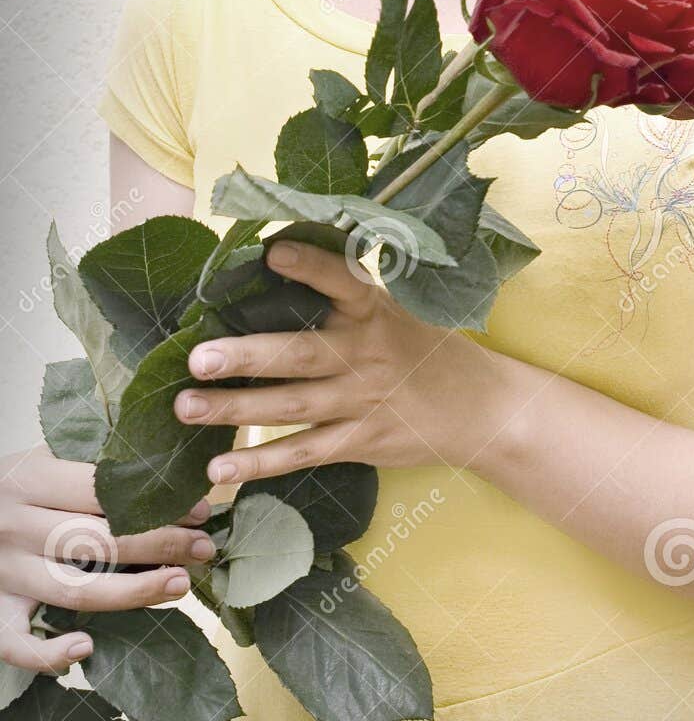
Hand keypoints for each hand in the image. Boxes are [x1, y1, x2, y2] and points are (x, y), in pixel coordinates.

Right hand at [0, 443, 215, 672]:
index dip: (159, 504)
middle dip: (162, 545)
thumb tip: (168, 463)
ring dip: (134, 592)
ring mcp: (2, 573)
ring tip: (179, 585)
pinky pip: (16, 643)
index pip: (105, 492)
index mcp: (30, 479)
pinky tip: (86, 648)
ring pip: (75, 591)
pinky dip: (48, 653)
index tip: (201, 511)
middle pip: (99, 541)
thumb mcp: (42, 457)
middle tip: (204, 548)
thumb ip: (91, 460)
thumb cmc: (9, 485)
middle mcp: (14, 526)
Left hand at [174, 240, 508, 485]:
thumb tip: (270, 267)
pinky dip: (260, 463)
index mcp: (374, 310)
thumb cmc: (425, 350)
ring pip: (290, 406)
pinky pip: (303, 452)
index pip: (340, 280)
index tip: (271, 252)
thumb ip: (344, 299)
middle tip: (196, 359)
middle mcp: (366, 353)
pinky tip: (219, 468)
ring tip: (186, 408)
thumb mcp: (396, 312)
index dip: (308, 266)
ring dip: (235, 408)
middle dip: (245, 356)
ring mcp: (362, 400)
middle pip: (299, 354)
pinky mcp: (360, 440)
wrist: (481, 409)